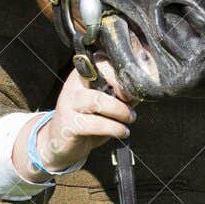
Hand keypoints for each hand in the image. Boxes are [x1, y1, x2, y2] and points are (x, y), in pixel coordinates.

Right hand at [13, 64, 134, 176]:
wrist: (61, 142)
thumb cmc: (87, 120)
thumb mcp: (106, 104)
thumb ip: (122, 95)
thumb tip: (143, 90)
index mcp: (81, 75)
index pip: (100, 61)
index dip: (117, 72)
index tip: (131, 87)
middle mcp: (73, 85)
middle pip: (98, 77)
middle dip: (121, 89)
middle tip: (131, 103)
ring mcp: (69, 104)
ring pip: (98, 100)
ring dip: (120, 111)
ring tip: (129, 118)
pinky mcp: (69, 124)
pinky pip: (96, 124)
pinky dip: (114, 128)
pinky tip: (122, 132)